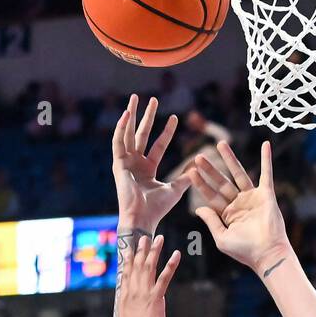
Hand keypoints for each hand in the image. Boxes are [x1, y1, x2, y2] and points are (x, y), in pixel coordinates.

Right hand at [113, 95, 188, 231]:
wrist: (142, 218)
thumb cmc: (156, 209)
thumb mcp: (174, 190)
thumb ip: (185, 177)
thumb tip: (198, 165)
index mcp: (147, 170)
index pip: (158, 145)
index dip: (166, 131)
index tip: (175, 117)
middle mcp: (135, 164)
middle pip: (141, 134)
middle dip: (146, 116)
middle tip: (153, 99)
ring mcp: (125, 163)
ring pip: (127, 133)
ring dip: (130, 115)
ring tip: (135, 98)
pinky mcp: (118, 164)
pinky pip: (117, 142)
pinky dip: (120, 128)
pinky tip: (126, 114)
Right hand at [117, 234, 179, 316]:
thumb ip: (133, 311)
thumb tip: (140, 307)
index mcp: (124, 298)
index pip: (126, 274)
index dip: (128, 259)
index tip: (129, 248)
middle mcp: (132, 293)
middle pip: (136, 266)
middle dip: (141, 250)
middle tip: (145, 237)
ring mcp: (143, 295)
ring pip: (149, 267)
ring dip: (155, 251)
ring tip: (160, 238)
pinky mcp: (155, 300)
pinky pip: (164, 278)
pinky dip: (171, 265)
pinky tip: (176, 255)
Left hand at [192, 140, 288, 272]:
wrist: (267, 253)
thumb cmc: (245, 250)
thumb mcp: (221, 238)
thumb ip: (211, 221)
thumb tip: (198, 208)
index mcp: (227, 215)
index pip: (211, 196)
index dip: (201, 184)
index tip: (190, 173)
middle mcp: (239, 204)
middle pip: (221, 182)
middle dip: (210, 170)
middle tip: (198, 157)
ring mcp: (252, 198)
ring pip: (239, 173)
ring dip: (230, 159)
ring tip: (220, 143)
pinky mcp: (266, 194)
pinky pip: (266, 173)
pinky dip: (266, 159)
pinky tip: (265, 145)